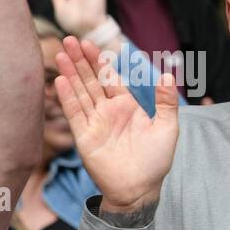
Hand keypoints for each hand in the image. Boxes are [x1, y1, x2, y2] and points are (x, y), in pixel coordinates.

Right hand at [53, 36, 178, 212]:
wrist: (140, 189)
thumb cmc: (156, 161)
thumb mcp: (168, 127)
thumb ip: (166, 100)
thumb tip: (167, 73)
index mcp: (126, 106)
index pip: (110, 78)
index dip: (100, 61)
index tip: (90, 44)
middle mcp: (107, 111)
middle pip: (91, 80)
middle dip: (80, 61)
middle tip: (69, 40)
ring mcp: (94, 123)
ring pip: (80, 93)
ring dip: (70, 74)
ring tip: (60, 54)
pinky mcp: (84, 137)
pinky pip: (75, 114)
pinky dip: (67, 98)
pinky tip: (61, 81)